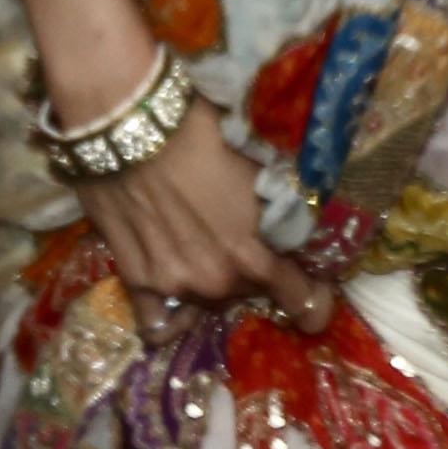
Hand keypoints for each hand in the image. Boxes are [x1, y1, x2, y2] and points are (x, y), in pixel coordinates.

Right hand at [62, 85, 336, 333]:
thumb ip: (276, 206)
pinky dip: (172, 317)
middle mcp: (216, 280)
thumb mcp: (256, 165)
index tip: (318, 296)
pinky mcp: (136, 280)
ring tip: (208, 255)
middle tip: (248, 246)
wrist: (129, 125)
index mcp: (254, 254)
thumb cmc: (199, 131)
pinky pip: (157, 323)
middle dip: (256, 274)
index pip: (300, 297)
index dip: (314, 298)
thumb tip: (294, 215)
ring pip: (209, 301)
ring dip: (215, 284)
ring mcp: (174, 285)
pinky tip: (177, 303)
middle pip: (251, 291)